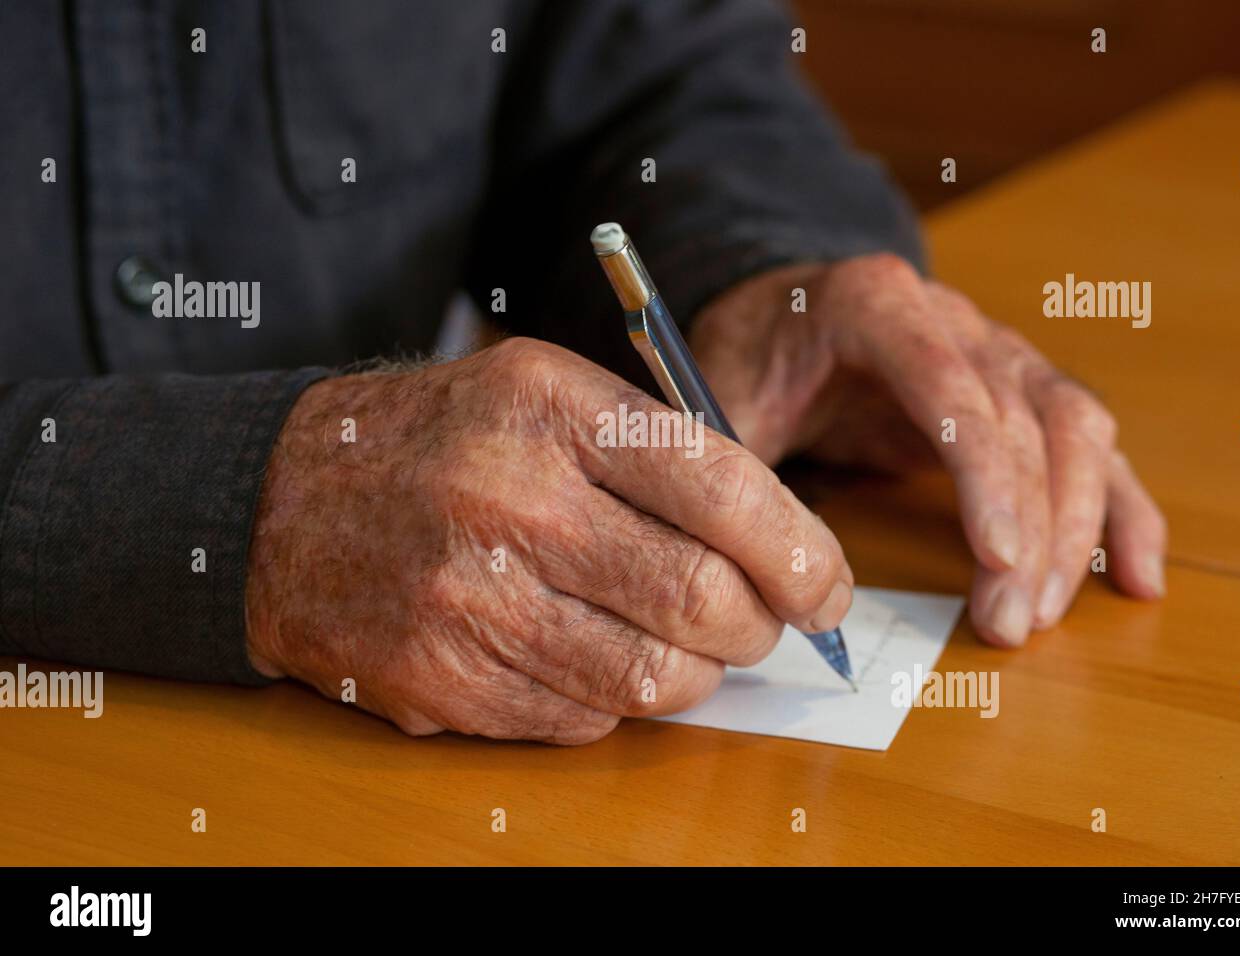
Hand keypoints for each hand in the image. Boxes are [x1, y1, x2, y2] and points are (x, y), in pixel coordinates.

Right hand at [245, 338, 852, 741]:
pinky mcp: (442, 677)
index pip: (723, 486)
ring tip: (684, 649)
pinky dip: (613, 701)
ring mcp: (471, 597)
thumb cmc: (441, 441)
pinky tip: (592, 658)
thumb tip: (779, 543)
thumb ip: (658, 449)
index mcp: (551, 407)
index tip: (827, 588)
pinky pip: (581, 720)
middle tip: (761, 626)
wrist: (284, 501)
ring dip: (693, 676)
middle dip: (758, 628)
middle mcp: (511, 498)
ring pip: (649, 678)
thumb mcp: (542, 392)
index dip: (801, 552)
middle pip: (700, 598)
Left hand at [689, 253, 1165, 646]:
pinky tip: (1136, 577)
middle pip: (1026, 418)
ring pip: (1073, 431)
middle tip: (1009, 624)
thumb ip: (733, 464)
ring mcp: (997, 353)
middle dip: (1030, 526)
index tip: (998, 558)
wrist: (779, 313)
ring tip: (1041, 617)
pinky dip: (1118, 511)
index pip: (951, 385)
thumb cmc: (749, 358)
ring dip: (1074, 529)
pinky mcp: (1020, 397)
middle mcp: (953, 319)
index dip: (984, 472)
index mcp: (875, 303)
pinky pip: (1088, 449)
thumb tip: (771, 566)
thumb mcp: (719, 398)